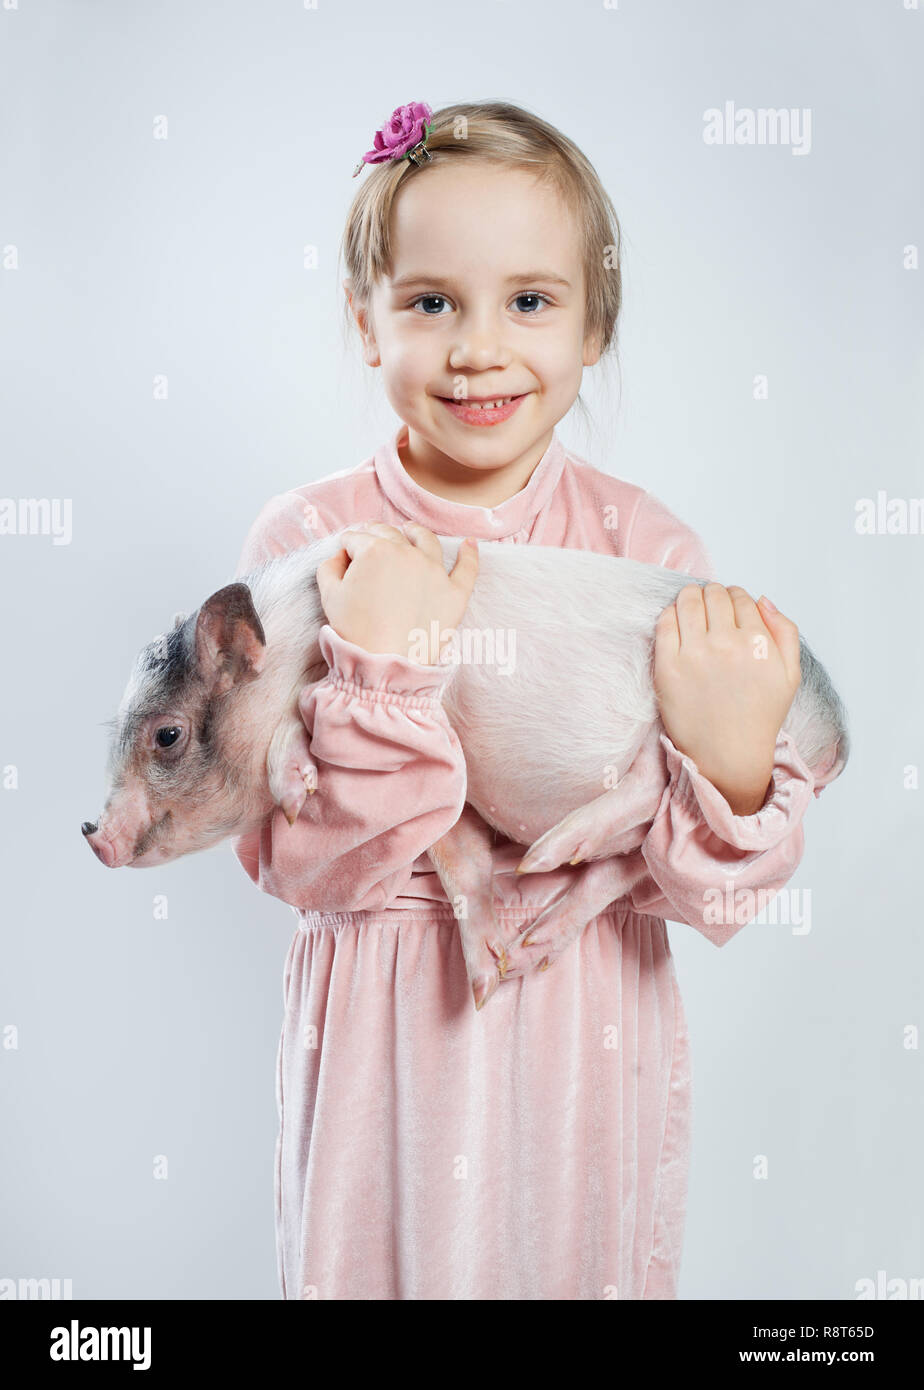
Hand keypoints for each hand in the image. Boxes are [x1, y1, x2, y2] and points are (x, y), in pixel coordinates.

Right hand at [316, 522, 478, 662]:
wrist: (384, 663)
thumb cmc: (354, 630)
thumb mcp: (329, 594)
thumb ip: (330, 566)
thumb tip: (343, 555)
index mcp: (375, 550)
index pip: (357, 539)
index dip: (348, 547)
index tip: (346, 555)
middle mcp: (407, 553)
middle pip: (389, 534)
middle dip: (375, 534)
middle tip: (369, 539)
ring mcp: (434, 571)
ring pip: (426, 540)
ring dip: (416, 531)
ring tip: (410, 530)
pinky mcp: (455, 593)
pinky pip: (467, 568)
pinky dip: (469, 554)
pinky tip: (470, 543)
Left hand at [653, 585, 800, 815]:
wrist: (729, 755)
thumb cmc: (759, 716)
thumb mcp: (790, 674)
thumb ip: (784, 630)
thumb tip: (762, 600)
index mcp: (758, 643)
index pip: (741, 598)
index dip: (735, 596)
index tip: (730, 605)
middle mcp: (726, 644)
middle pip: (714, 595)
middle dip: (713, 594)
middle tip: (710, 603)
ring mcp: (694, 654)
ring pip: (688, 602)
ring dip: (690, 597)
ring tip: (692, 606)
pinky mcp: (667, 667)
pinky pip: (664, 623)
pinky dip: (670, 614)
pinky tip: (676, 621)